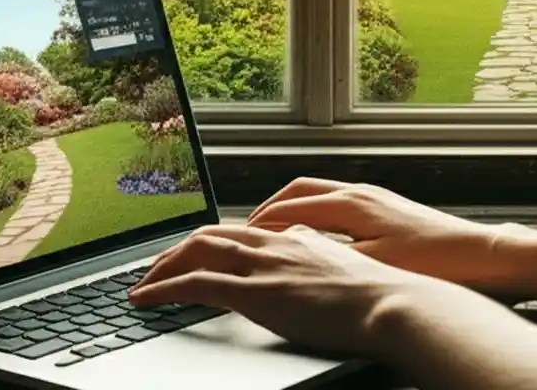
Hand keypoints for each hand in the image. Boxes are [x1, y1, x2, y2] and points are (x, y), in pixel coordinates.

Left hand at [129, 224, 463, 357]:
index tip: (197, 254)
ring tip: (142, 284)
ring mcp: (264, 264)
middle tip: (155, 267)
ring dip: (163, 266)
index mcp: (298, 237)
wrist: (394, 304)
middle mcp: (276, 242)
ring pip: (197, 251)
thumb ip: (325, 264)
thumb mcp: (351, 272)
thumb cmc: (383, 298)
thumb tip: (313, 265)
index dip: (214, 242)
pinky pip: (195, 284)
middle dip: (178, 249)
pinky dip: (163, 288)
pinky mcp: (255, 291)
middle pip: (213, 233)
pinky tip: (146, 300)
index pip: (243, 231)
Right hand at [246, 178, 536, 287]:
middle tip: (247, 227)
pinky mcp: (389, 208)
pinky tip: (317, 234)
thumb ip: (327, 255)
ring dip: (292, 209)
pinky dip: (315, 214)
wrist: (483, 256)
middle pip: (300, 190)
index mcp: (351, 203)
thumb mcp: (373, 264)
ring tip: (274, 229)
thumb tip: (290, 250)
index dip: (259, 221)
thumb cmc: (434, 261)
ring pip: (319, 194)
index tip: (235, 234)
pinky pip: (337, 203)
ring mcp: (376, 198)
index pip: (289, 206)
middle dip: (270, 207)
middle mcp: (360, 192)